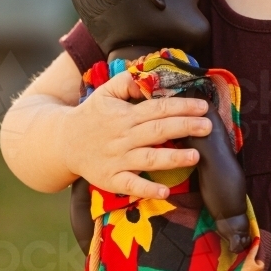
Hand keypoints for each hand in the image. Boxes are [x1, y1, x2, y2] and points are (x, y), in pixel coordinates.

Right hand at [61, 70, 212, 199]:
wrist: (62, 143)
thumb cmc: (91, 115)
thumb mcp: (106, 92)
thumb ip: (128, 81)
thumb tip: (150, 79)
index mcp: (125, 115)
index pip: (157, 108)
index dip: (181, 107)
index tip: (202, 106)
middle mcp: (123, 137)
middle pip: (158, 131)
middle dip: (185, 127)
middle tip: (208, 127)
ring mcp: (117, 160)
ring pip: (148, 158)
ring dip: (173, 158)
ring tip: (195, 156)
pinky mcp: (111, 179)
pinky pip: (131, 185)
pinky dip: (148, 188)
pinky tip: (166, 191)